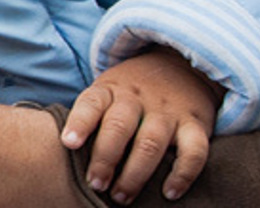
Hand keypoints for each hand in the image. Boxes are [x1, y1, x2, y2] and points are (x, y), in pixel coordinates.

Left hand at [60, 47, 219, 202]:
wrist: (180, 64)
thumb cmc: (132, 92)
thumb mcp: (108, 91)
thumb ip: (92, 117)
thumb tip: (64, 155)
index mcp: (111, 89)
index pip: (92, 102)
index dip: (79, 122)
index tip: (69, 143)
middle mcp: (138, 97)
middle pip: (119, 125)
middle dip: (105, 158)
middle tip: (96, 184)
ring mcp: (167, 110)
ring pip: (151, 142)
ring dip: (135, 173)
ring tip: (121, 196)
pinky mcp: (195, 123)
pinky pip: (194, 150)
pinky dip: (182, 174)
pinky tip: (169, 193)